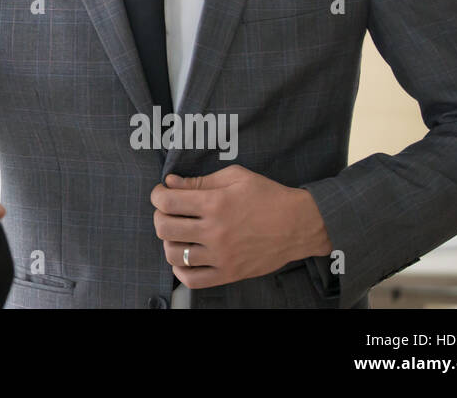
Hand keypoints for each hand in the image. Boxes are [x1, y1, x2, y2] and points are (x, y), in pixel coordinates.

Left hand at [151, 164, 330, 288]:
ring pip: (174, 255)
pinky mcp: (229, 273)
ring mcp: (222, 256)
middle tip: (168, 212)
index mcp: (215, 203)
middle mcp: (215, 231)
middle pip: (164, 228)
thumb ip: (200, 180)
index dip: (157, 195)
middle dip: (159, 216)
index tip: (162, 193)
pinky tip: (185, 257)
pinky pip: (192, 280)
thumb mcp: (235, 177)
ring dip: (168, 242)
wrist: (299, 224)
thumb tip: (170, 183)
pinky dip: (180, 270)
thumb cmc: (268, 196)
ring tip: (178, 234)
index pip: (167, 202)